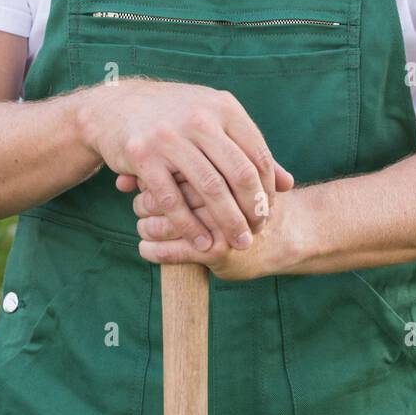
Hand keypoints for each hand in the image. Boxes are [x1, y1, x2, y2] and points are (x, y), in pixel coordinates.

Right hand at [77, 77, 293, 250]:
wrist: (115, 107)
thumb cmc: (174, 117)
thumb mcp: (214, 121)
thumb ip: (249, 149)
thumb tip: (288, 183)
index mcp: (223, 107)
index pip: (258, 154)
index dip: (268, 189)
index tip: (269, 213)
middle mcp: (200, 118)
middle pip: (239, 173)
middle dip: (252, 209)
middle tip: (258, 232)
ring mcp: (170, 137)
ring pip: (210, 188)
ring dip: (227, 222)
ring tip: (237, 242)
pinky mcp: (144, 156)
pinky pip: (172, 199)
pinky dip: (190, 225)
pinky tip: (201, 242)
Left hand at [133, 173, 307, 280]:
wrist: (288, 233)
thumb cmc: (247, 199)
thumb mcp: (227, 176)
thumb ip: (187, 169)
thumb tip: (127, 175)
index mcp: (223, 162)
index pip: (177, 167)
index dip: (156, 173)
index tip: (139, 182)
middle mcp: (221, 191)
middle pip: (169, 193)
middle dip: (148, 202)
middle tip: (137, 205)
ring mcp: (220, 222)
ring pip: (168, 223)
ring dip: (150, 227)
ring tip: (142, 227)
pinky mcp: (219, 251)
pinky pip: (175, 252)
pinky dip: (156, 252)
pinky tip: (146, 250)